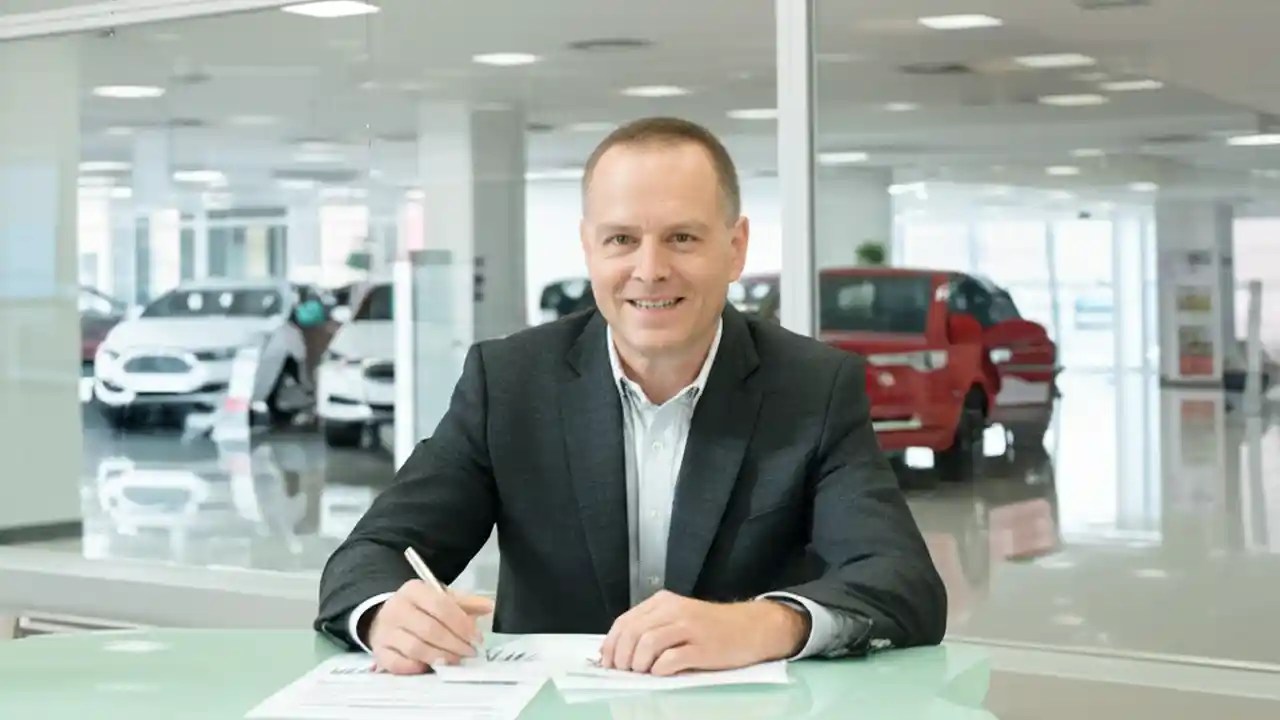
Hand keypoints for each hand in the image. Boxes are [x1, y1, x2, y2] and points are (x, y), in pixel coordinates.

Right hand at [367, 579, 494, 674]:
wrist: (385, 617)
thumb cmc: (420, 609)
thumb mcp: (440, 598)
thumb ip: (465, 603)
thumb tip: (489, 607)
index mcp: (414, 590)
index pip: (441, 606)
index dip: (461, 624)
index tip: (477, 638)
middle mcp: (396, 608)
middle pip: (429, 629)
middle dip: (454, 644)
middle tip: (469, 653)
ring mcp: (385, 631)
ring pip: (415, 648)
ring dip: (439, 657)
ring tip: (454, 662)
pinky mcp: (378, 651)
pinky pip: (397, 664)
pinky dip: (415, 668)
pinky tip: (429, 668)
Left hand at [599, 590, 809, 675]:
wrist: (751, 628)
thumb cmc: (712, 627)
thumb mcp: (678, 617)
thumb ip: (651, 627)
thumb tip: (618, 651)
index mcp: (663, 602)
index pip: (625, 621)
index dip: (611, 644)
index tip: (608, 662)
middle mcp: (674, 610)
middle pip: (633, 632)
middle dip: (622, 656)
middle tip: (624, 671)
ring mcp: (689, 628)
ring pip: (648, 643)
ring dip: (638, 663)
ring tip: (643, 673)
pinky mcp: (703, 648)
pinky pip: (671, 659)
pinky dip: (659, 669)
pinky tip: (661, 673)